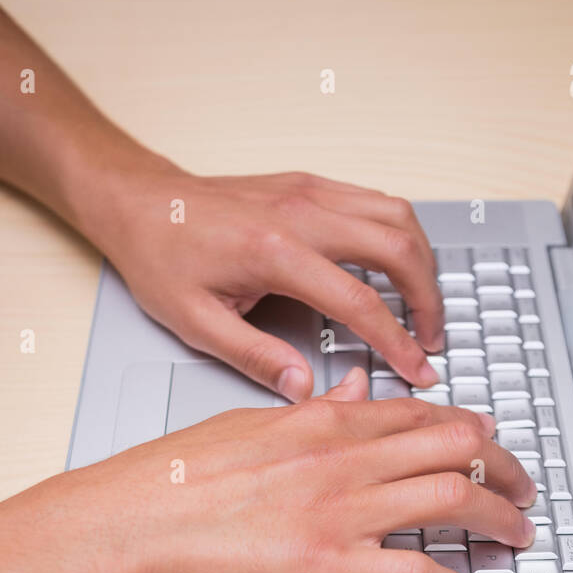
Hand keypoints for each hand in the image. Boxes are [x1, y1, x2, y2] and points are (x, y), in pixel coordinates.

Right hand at [76, 368, 536, 572]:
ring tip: (518, 538)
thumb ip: (311, 410)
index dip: (473, 433)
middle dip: (505, 471)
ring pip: (452, 502)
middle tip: (524, 493)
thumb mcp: (247, 426)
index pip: (423, 414)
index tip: (491, 448)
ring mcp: (340, 512)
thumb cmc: (170, 481)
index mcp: (323, 421)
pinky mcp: (327, 568)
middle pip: (456, 450)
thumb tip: (351, 392)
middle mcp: (343, 459)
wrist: (125, 526)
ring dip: (499, 522)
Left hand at [88, 160, 444, 400]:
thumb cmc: (162, 256)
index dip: (398, 342)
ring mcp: (309, 191)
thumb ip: (255, 358)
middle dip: (429, 297)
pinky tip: (397, 268)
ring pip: (397, 215)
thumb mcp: (195, 322)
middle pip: (398, 246)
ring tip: (424, 306)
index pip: (359, 301)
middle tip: (432, 339)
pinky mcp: (310, 184)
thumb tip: (303, 388)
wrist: (141, 202)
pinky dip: (399, 235)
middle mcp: (300, 212)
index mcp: (274, 251)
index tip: (418, 370)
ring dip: (422, 262)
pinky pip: (375, 202)